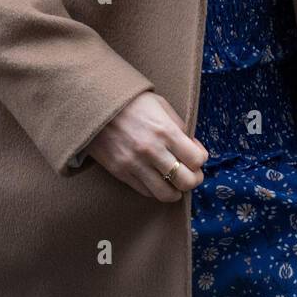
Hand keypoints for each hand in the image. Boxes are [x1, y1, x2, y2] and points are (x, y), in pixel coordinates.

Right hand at [84, 91, 208, 201]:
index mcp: (165, 130)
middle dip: (194, 180)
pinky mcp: (120, 172)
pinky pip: (146, 192)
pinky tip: (156, 179)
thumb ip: (179, 127)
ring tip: (174, 182)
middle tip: (191, 174)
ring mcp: (135, 163)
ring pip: (166, 194)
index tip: (196, 156)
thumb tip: (194, 149)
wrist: (96, 104)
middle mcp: (152, 149)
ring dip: (176, 191)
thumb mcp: (160, 105)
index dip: (201, 159)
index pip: (196, 159)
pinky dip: (156, 190)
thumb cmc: (132, 102)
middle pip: (186, 181)